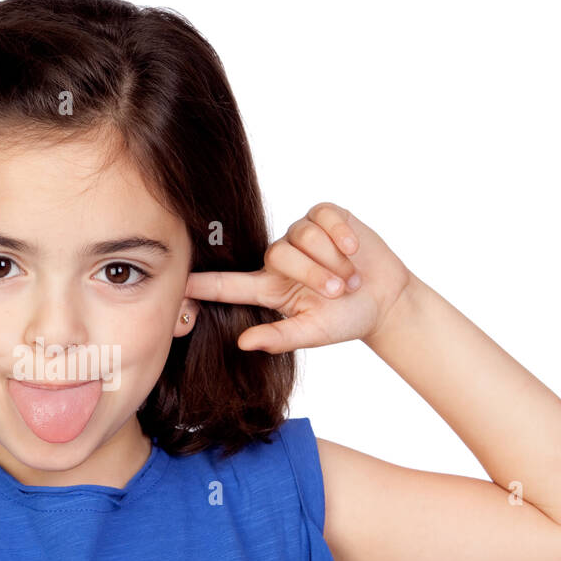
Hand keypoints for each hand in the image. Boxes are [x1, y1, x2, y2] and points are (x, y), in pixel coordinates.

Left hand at [185, 202, 412, 352]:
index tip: (175, 283)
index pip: (228, 284)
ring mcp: (302, 235)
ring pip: (302, 235)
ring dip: (331, 260)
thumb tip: (243, 343)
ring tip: (351, 278)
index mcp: (269, 288)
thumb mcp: (313, 333)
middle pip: (279, 254)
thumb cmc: (345, 319)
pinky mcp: (325, 216)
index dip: (202, 284)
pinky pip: (323, 217)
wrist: (385, 299)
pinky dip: (341, 235)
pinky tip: (355, 250)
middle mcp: (280, 259)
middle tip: (338, 292)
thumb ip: (280, 337)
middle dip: (312, 274)